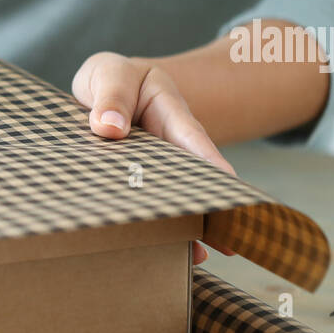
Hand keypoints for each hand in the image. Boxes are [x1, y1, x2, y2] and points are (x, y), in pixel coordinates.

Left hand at [72, 52, 233, 264]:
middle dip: (211, 208)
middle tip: (230, 240)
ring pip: (169, 199)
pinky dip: (149, 227)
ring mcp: (152, 170)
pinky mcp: (133, 185)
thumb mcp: (111, 73)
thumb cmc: (112, 79)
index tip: (229, 189)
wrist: (103, 88)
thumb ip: (111, 95)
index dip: (212, 166)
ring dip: (182, 226)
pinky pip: (142, 206)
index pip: (194, 141)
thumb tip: (107, 128)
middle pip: (192, 180)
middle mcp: (168, 148)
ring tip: (197, 258)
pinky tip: (155, 254)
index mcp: (170, 115)